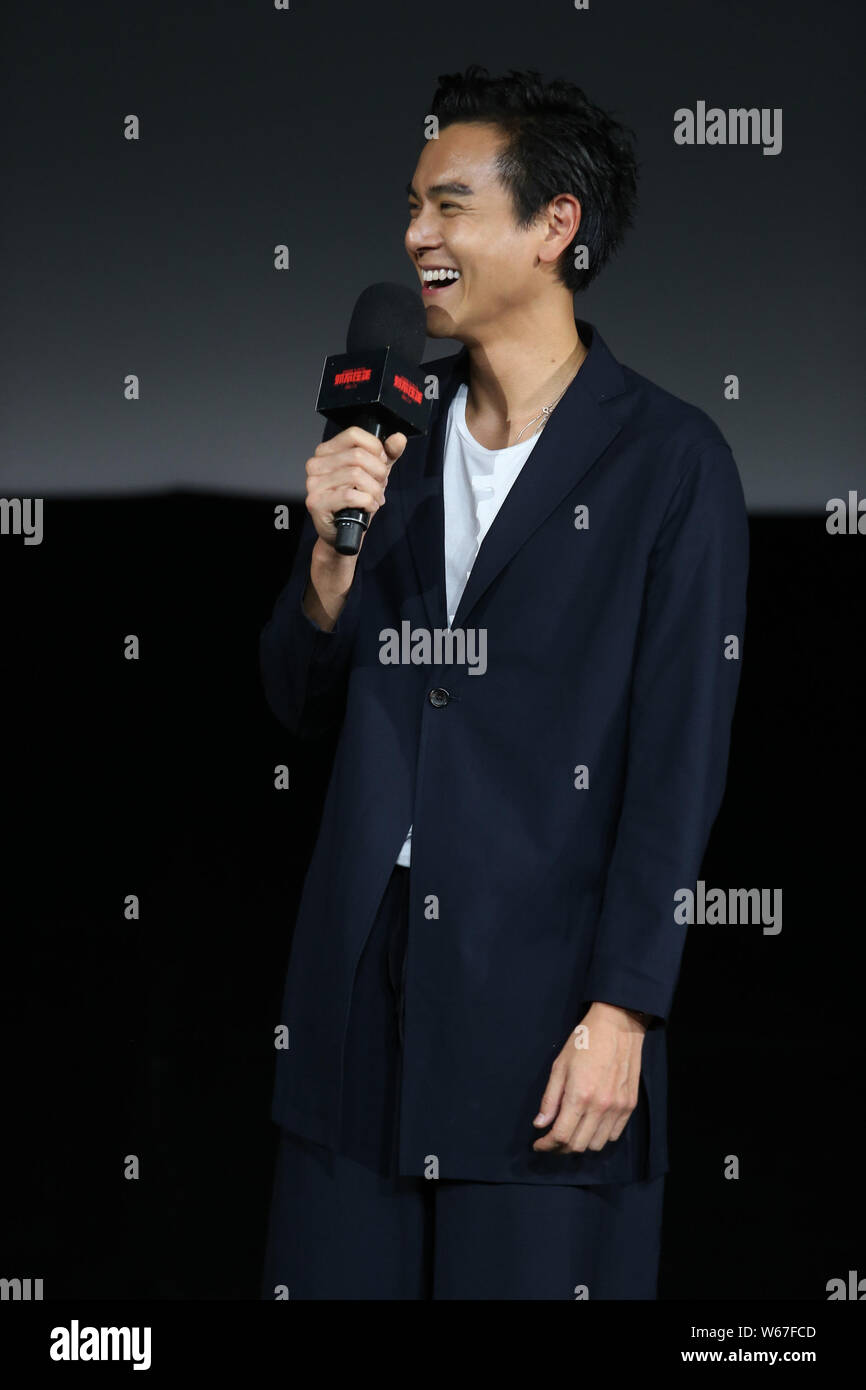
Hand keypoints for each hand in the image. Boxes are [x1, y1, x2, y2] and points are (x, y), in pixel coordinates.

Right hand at [305, 425, 406, 549]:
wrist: (343, 532)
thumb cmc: (355, 501)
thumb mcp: (374, 474)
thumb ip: (388, 455)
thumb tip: (399, 438)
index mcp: (326, 452)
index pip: (353, 434)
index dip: (375, 448)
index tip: (381, 462)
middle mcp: (316, 464)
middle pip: (357, 455)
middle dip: (378, 472)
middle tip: (380, 485)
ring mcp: (313, 484)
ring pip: (356, 475)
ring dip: (375, 490)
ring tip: (376, 498)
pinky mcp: (316, 502)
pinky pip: (350, 495)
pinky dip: (368, 502)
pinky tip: (369, 506)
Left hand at [531, 1002, 645, 1154]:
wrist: (618, 1026)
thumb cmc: (584, 1041)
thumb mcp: (559, 1066)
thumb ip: (549, 1098)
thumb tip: (540, 1124)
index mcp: (579, 1095)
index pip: (561, 1136)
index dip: (546, 1145)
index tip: (538, 1144)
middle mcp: (601, 1107)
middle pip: (578, 1145)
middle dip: (560, 1148)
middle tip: (551, 1140)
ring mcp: (618, 1108)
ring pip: (597, 1145)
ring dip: (581, 1144)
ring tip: (571, 1132)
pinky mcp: (630, 1106)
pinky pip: (614, 1135)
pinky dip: (600, 1136)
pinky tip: (590, 1125)